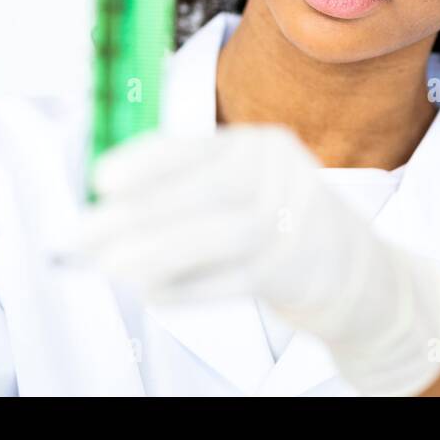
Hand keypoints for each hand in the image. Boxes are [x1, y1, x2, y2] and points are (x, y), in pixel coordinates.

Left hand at [68, 124, 439, 395]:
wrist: (353, 269)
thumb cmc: (277, 223)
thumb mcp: (242, 187)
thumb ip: (184, 190)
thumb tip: (106, 208)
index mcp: (261, 146)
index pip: (199, 147)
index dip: (148, 162)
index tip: (101, 180)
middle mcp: (281, 176)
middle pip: (207, 190)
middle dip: (139, 213)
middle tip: (86, 233)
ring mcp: (295, 222)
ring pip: (220, 235)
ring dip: (158, 251)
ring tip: (110, 265)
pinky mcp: (297, 269)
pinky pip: (234, 280)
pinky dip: (188, 288)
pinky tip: (152, 292)